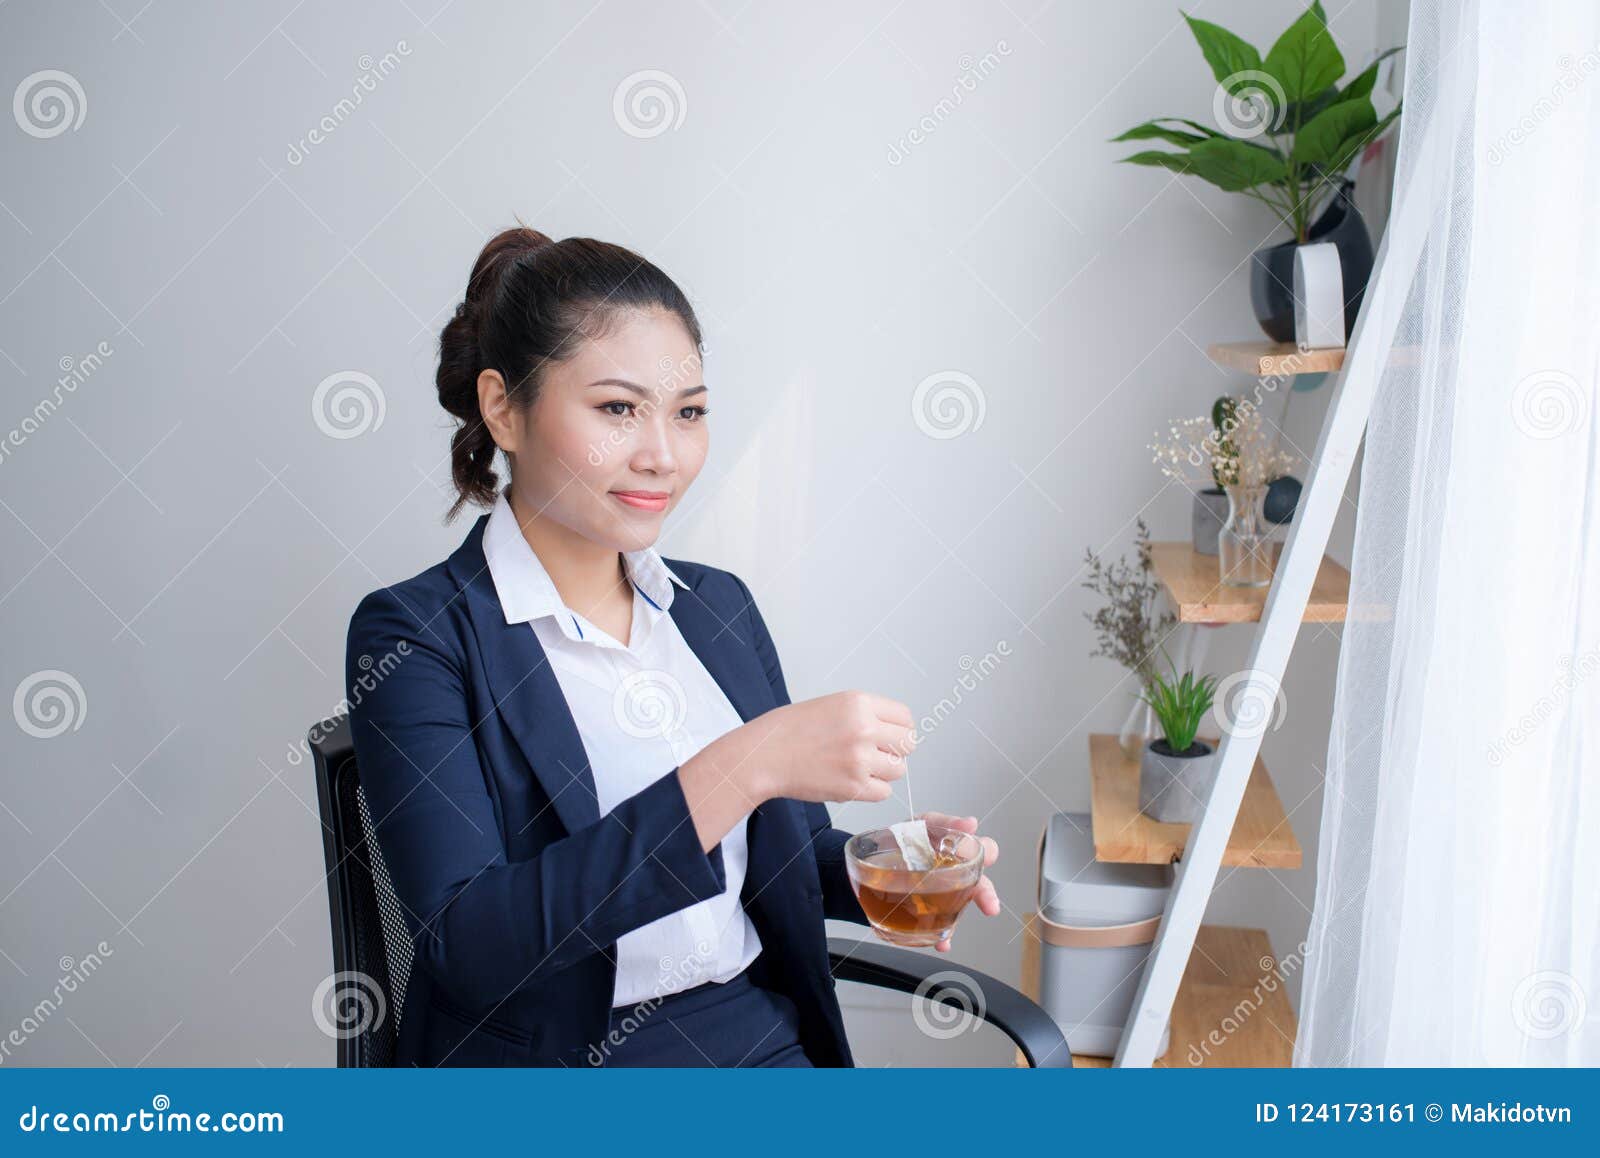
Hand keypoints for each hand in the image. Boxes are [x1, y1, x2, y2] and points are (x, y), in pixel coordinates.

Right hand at [729, 690, 914, 805]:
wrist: (763, 756)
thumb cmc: (789, 731)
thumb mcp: (831, 705)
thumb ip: (864, 714)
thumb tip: (893, 732)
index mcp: (858, 703)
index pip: (905, 717)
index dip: (897, 728)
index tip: (887, 736)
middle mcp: (864, 728)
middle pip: (908, 743)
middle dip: (894, 750)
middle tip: (873, 754)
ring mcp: (860, 759)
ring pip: (898, 770)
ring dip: (883, 772)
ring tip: (858, 768)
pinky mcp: (853, 787)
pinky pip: (884, 792)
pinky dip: (872, 790)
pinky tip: (852, 781)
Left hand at [917, 811, 999, 952]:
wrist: (875, 862)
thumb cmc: (905, 841)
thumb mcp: (921, 823)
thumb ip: (944, 822)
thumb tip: (970, 823)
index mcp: (957, 850)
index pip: (982, 849)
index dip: (985, 852)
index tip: (983, 854)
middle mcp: (954, 873)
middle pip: (978, 883)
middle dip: (986, 894)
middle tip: (989, 904)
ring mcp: (943, 893)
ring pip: (959, 907)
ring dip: (959, 919)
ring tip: (955, 928)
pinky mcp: (929, 910)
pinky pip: (939, 925)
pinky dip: (942, 936)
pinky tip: (941, 942)